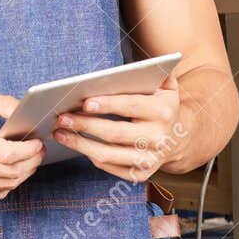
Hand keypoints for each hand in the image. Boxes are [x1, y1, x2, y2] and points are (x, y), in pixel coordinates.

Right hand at [0, 90, 44, 200]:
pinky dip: (9, 183)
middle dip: (31, 162)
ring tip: (28, 160)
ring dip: (24, 174)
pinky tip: (11, 169)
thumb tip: (26, 112)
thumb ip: (2, 103)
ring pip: (6, 186)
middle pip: (10, 173)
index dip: (29, 151)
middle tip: (38, 151)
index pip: (7, 154)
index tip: (37, 143)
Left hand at [53, 74, 182, 182]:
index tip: (85, 102)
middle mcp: (158, 138)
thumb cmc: (161, 107)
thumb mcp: (165, 86)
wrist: (179, 139)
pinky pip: (109, 166)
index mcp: (163, 112)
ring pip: (107, 154)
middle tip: (61, 118)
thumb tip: (140, 64)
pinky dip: (89, 155)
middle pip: (114, 133)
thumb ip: (154, 72)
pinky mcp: (140, 174)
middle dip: (84, 125)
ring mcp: (149, 159)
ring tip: (60, 133)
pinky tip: (75, 144)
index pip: (131, 106)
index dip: (108, 105)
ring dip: (80, 144)